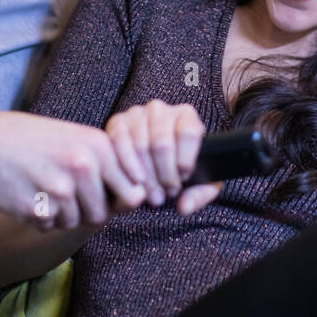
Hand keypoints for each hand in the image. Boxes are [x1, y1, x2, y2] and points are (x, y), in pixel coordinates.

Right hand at [0, 109, 142, 229]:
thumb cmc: (30, 139)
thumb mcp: (75, 137)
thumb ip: (106, 163)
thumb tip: (138, 199)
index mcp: (98, 145)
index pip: (133, 191)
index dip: (120, 200)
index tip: (105, 196)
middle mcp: (83, 166)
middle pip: (103, 213)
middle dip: (87, 210)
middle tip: (64, 192)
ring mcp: (58, 189)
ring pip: (76, 222)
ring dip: (62, 214)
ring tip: (43, 188)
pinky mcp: (35, 209)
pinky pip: (50, 227)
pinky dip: (41, 218)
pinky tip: (28, 194)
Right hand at [103, 101, 223, 216]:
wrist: (151, 160)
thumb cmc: (177, 168)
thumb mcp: (197, 181)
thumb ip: (199, 194)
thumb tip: (184, 206)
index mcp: (186, 115)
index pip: (189, 132)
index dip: (186, 160)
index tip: (183, 179)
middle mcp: (161, 109)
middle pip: (163, 142)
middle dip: (164, 175)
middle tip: (165, 195)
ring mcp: (137, 113)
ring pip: (141, 145)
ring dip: (146, 176)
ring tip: (152, 195)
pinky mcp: (117, 122)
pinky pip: (120, 144)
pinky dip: (127, 167)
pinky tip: (134, 183)